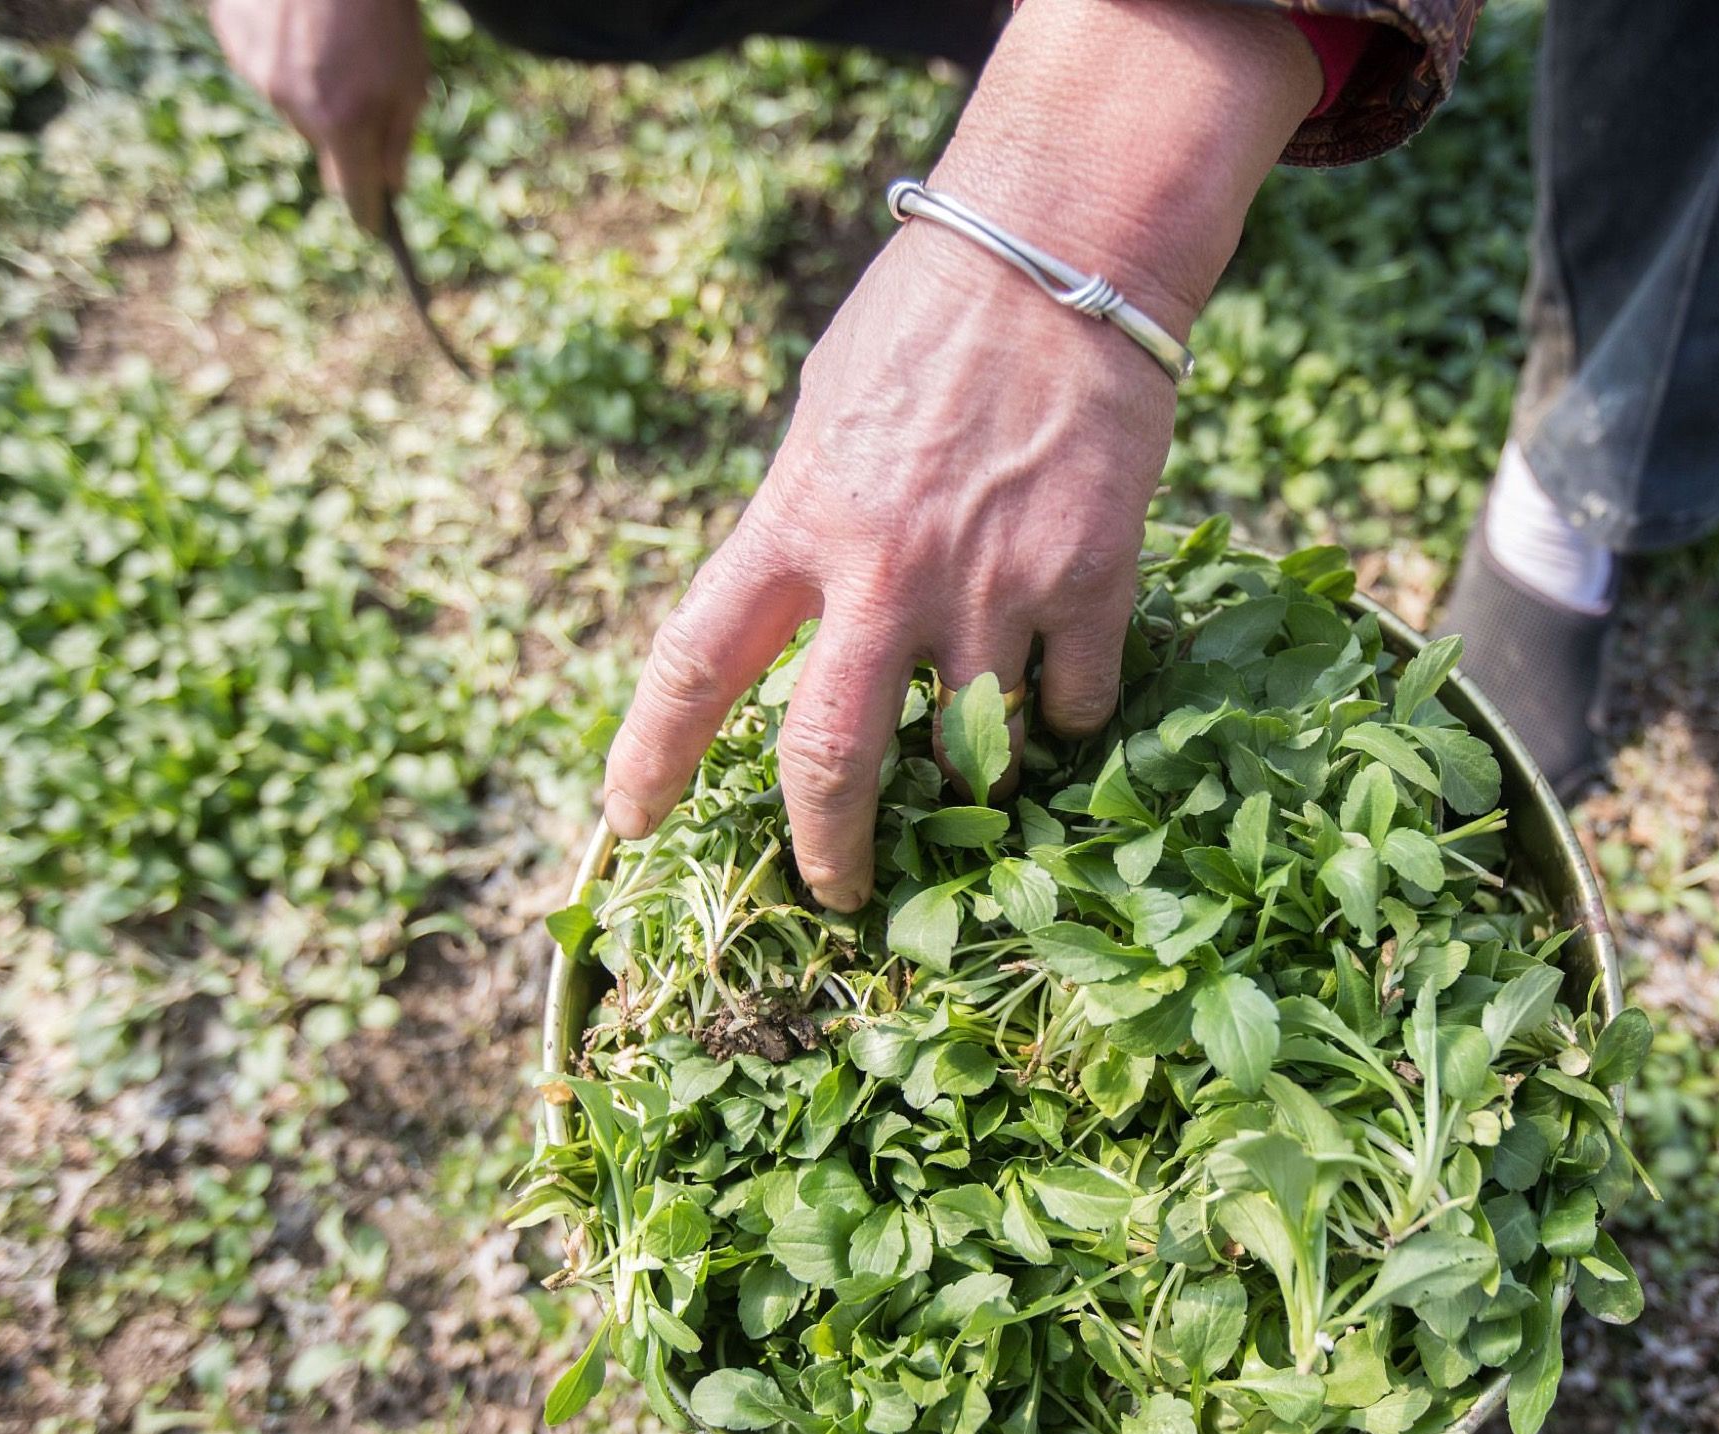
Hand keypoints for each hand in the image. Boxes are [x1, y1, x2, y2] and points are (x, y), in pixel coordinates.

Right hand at [211, 0, 426, 228]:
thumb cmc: (384, 10)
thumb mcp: (412, 78)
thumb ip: (398, 139)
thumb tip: (391, 186)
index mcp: (343, 121)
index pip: (354, 194)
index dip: (368, 212)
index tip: (374, 224)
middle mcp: (293, 106)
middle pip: (323, 145)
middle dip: (345, 128)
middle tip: (363, 84)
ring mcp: (256, 72)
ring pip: (291, 103)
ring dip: (312, 84)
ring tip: (333, 38)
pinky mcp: (233, 38)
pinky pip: (263, 65)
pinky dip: (281, 51)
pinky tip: (300, 21)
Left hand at [597, 0, 1320, 911]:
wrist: (1063, 257)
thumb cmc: (930, 320)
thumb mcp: (826, 412)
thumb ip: (804, 520)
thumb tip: (792, 607)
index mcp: (796, 519)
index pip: (693, 661)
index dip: (651, 755)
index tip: (630, 821)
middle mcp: (884, 568)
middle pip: (831, 754)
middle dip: (829, 846)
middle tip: (837, 891)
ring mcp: (991, 584)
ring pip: (973, 750)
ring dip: (973, 777)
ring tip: (979, 765)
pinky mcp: (1089, 583)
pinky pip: (1072, 704)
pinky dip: (1064, 716)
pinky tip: (1061, 685)